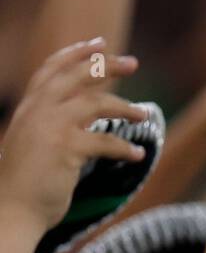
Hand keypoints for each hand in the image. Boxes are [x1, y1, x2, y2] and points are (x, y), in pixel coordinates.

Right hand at [0, 39, 144, 234]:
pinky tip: (138, 154)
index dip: (76, 53)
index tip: (99, 44)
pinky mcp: (66, 149)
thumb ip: (51, 124)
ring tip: (145, 114)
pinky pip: (105, 142)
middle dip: (107, 65)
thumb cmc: (23, 183)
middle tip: (133, 63)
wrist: (11, 208)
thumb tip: (82, 119)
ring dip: (125, 107)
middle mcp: (38, 110)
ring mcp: (52, 127)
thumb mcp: (33, 142)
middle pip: (77, 76)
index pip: (53, 69)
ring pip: (96, 103)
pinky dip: (124, 148)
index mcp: (29, 107)